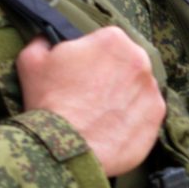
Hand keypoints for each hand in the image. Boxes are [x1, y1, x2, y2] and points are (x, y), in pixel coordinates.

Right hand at [17, 27, 163, 176]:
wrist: (65, 149)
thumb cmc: (47, 102)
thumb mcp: (32, 60)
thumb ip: (44, 40)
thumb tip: (48, 38)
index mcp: (113, 39)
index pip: (105, 42)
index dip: (91, 58)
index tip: (81, 73)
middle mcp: (139, 59)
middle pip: (126, 62)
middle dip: (110, 75)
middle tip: (90, 95)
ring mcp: (151, 88)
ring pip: (137, 87)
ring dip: (123, 95)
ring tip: (100, 114)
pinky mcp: (157, 116)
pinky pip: (146, 112)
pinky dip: (132, 118)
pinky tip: (112, 127)